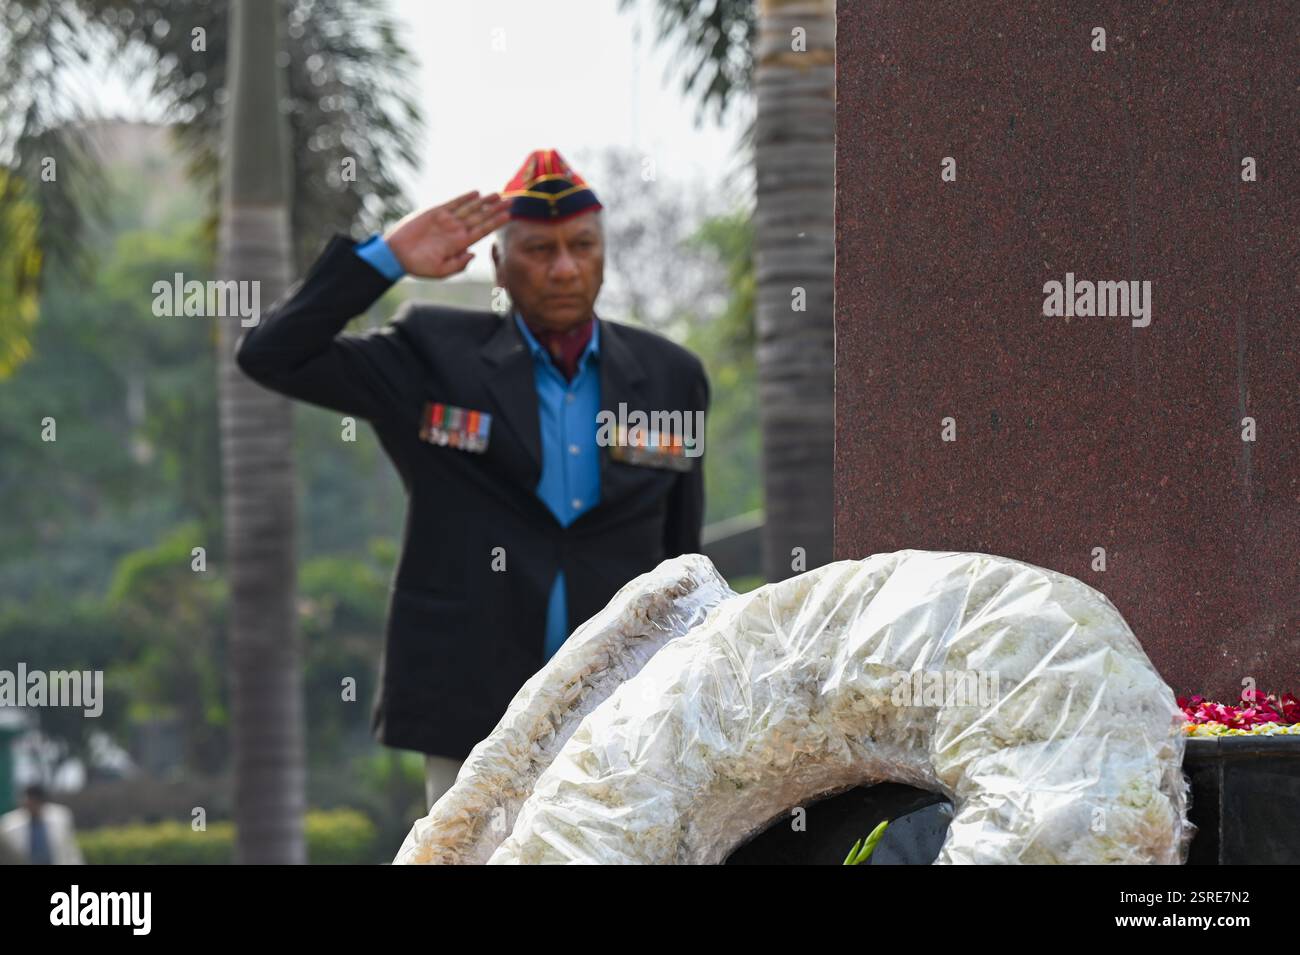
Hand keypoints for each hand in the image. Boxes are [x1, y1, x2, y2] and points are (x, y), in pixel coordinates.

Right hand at [384, 191, 511, 278]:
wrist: (397, 255)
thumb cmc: (418, 266)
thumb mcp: (441, 271)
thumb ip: (458, 264)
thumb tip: (473, 254)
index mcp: (459, 244)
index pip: (482, 231)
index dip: (495, 223)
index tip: (508, 215)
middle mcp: (456, 231)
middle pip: (480, 217)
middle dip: (495, 209)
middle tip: (510, 200)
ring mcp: (446, 221)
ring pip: (469, 209)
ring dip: (484, 202)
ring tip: (498, 194)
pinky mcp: (435, 212)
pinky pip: (453, 203)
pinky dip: (464, 198)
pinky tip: (476, 193)